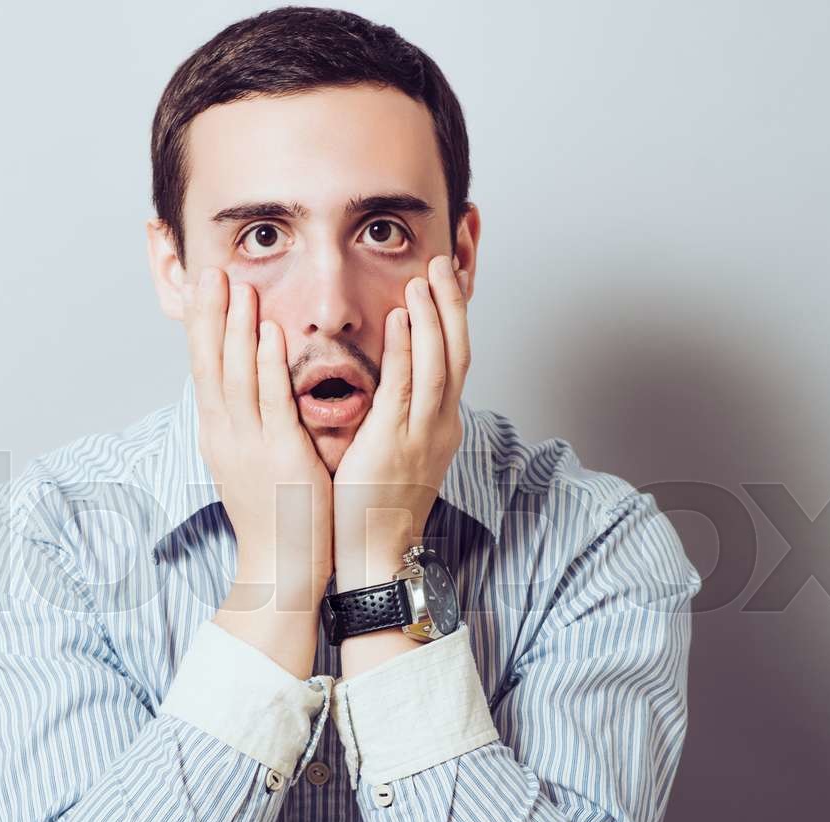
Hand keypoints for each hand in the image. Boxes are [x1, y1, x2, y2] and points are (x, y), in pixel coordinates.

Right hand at [183, 266, 333, 611]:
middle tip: (212, 270)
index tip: (205, 286)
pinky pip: (271, 404)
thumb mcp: (252, 462)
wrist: (281, 567)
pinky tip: (269, 333)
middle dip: (210, 315)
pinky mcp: (280, 457)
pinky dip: (266, 366)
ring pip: (235, 376)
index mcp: (220, 435)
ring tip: (238, 287)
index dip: (203, 326)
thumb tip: (249, 391)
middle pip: (210, 364)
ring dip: (235, 328)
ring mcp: (250, 445)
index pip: (203, 369)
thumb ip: (250, 423)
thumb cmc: (276, 516)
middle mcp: (226, 435)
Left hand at [332, 253, 471, 588]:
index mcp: (439, 425)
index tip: (447, 278)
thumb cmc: (374, 507)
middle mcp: (440, 425)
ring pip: (438, 363)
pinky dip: (407, 348)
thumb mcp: (395, 451)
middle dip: (451, 303)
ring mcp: (422, 434)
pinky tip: (402, 317)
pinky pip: (406, 387)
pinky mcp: (396, 443)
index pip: (453, 358)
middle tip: (444, 259)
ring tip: (425, 276)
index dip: (453, 316)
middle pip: (457, 351)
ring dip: (433, 316)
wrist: (373, 554)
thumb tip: (391, 384)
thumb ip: (397, 414)